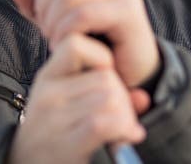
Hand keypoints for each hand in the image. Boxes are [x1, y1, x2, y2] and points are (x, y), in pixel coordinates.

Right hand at [8, 34, 147, 163]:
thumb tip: (142, 98)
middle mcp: (48, 94)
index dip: (101, 56)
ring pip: (110, 99)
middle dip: (123, 96)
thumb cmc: (52, 136)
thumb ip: (103, 93)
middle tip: (123, 115)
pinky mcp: (64, 144)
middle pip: (105, 78)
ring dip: (126, 116)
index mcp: (48, 77)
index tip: (106, 77)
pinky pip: (103, 124)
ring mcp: (54, 119)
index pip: (76, 45)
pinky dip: (123, 129)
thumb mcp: (69, 106)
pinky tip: (127, 136)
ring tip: (123, 128)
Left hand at [10, 0, 160, 86]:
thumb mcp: (58, 23)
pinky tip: (66, 46)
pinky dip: (66, 32)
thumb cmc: (97, 47)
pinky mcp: (128, 13)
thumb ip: (36, 4)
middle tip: (50, 33)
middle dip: (45, 8)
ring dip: (54, 23)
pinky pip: (82, 14)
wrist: (131, 76)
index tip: (45, 14)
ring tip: (58, 41)